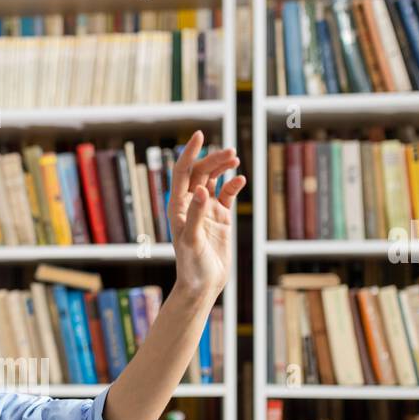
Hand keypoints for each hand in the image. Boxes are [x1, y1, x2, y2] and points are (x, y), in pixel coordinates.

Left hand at [167, 130, 244, 301]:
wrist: (203, 284)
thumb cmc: (191, 265)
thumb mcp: (192, 240)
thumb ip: (196, 214)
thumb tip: (202, 190)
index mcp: (177, 206)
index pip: (182, 172)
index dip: (189, 153)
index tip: (199, 135)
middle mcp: (190, 204)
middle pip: (200, 172)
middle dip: (213, 159)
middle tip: (231, 152)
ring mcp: (206, 209)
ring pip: (214, 180)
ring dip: (223, 167)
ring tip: (235, 159)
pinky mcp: (221, 218)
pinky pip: (227, 194)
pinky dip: (234, 185)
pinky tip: (241, 180)